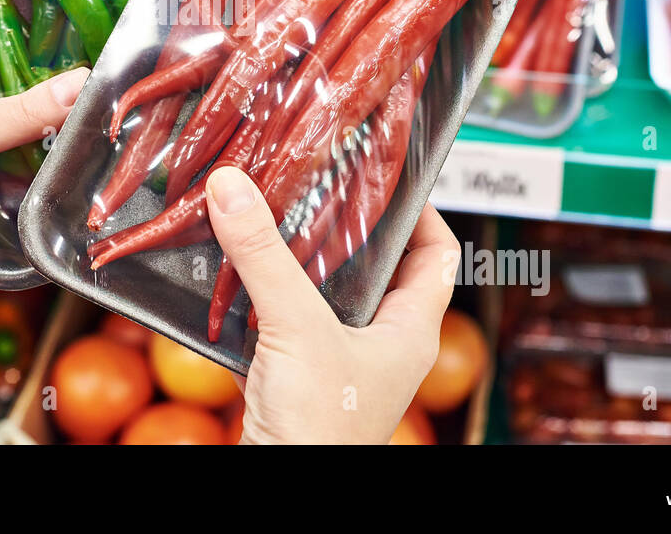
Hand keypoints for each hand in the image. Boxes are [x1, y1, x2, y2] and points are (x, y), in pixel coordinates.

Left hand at [0, 51, 87, 441]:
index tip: (37, 9)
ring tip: (98, 98)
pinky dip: (53, 174)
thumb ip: (13, 113)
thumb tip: (77, 86)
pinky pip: (31, 182)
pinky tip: (87, 152)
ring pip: (21, 138)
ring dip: (50, 130)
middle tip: (84, 55)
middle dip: (36, 82)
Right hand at [204, 166, 457, 444]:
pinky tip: (236, 279)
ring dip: (297, 263)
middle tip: (317, 187)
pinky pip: (284, 326)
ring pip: (325, 297)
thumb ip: (264, 255)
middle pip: (375, 269)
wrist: (281, 493)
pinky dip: (262, 300)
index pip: (437, 255)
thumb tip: (234, 187)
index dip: (421, 212)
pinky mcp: (298, 381)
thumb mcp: (296, 327)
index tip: (387, 176)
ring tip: (273, 219)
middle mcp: (381, 346)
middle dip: (344, 229)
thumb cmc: (319, 431)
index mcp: (408, 331)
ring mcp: (340, 365)